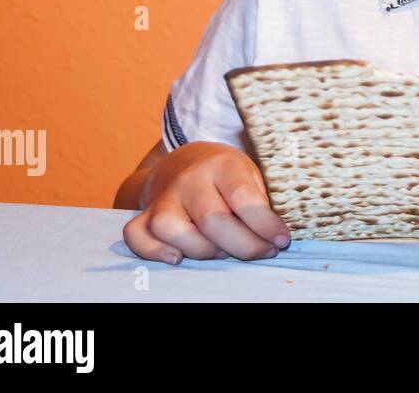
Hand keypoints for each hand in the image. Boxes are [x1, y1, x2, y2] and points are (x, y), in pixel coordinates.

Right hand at [123, 141, 290, 263]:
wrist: (183, 161)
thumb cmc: (224, 173)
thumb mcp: (248, 173)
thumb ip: (258, 199)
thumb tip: (271, 235)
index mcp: (221, 164)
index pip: (243, 197)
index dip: (265, 224)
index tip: (281, 241)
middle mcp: (189, 179)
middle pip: (212, 220)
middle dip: (243, 246)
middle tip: (262, 252)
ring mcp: (163, 197)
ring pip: (172, 230)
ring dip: (203, 251)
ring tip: (224, 252)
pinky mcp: (144, 214)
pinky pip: (136, 235)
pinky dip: (153, 252)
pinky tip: (177, 258)